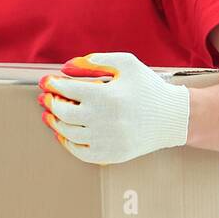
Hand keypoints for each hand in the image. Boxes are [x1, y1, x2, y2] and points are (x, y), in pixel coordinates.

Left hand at [37, 52, 188, 164]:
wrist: (173, 118)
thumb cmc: (148, 88)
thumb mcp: (126, 64)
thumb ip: (94, 61)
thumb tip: (65, 68)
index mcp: (107, 95)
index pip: (67, 89)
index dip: (52, 84)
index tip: (46, 81)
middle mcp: (104, 120)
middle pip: (63, 112)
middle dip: (50, 102)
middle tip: (45, 97)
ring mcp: (106, 141)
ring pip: (67, 133)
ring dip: (54, 122)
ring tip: (49, 114)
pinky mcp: (110, 156)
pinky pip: (79, 152)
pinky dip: (67, 142)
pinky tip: (63, 132)